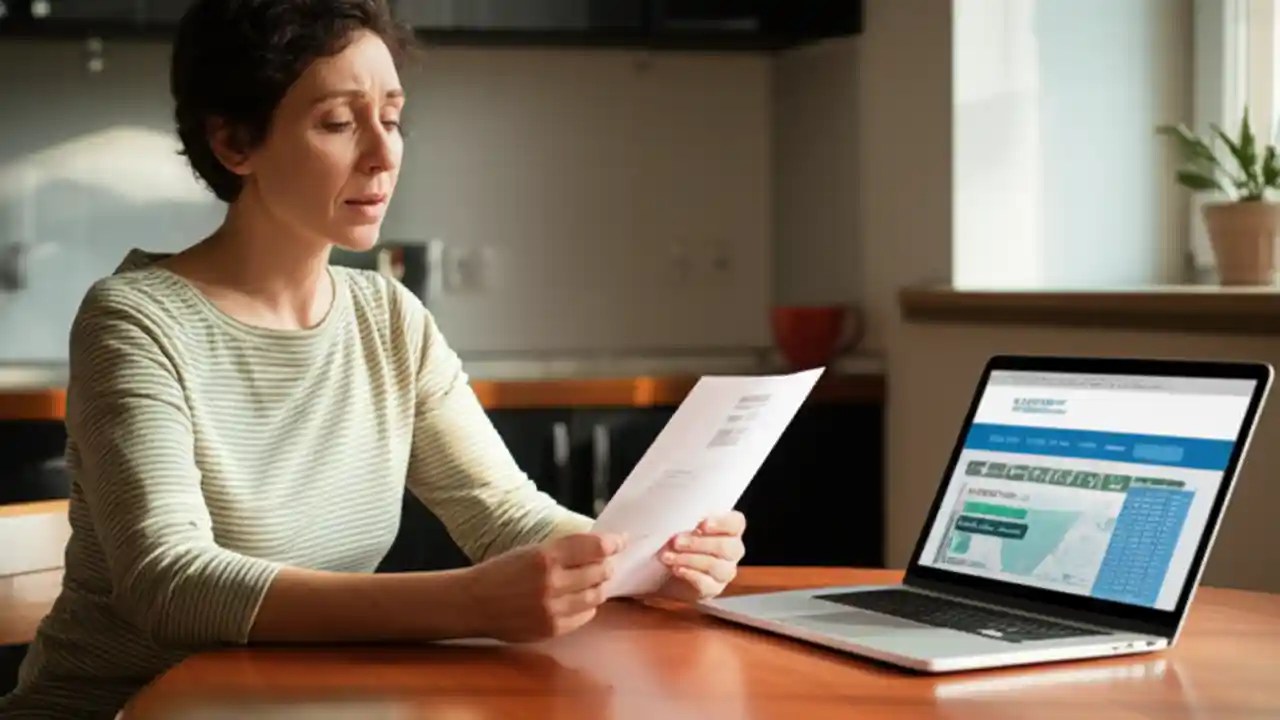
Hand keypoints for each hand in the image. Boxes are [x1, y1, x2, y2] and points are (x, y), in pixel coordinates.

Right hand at [461, 532, 625, 641]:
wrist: (474, 603)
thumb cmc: (502, 571)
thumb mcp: (531, 551)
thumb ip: (564, 551)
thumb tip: (599, 548)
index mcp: (545, 557)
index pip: (592, 547)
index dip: (612, 543)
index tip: (620, 541)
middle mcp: (552, 583)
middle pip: (599, 572)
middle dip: (606, 566)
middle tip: (606, 564)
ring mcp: (553, 609)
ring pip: (596, 596)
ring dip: (599, 587)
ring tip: (594, 582)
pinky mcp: (552, 629)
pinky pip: (585, 616)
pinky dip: (587, 607)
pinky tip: (579, 600)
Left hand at [653, 511, 745, 601]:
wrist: (663, 570)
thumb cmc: (675, 539)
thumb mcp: (679, 524)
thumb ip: (685, 518)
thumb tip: (674, 514)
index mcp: (728, 528)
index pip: (736, 522)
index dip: (722, 523)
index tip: (702, 525)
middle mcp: (732, 549)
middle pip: (727, 547)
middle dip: (699, 543)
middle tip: (676, 541)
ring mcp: (725, 571)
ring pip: (717, 567)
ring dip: (690, 560)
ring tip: (668, 556)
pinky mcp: (714, 588)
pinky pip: (708, 584)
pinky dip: (691, 575)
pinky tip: (677, 569)